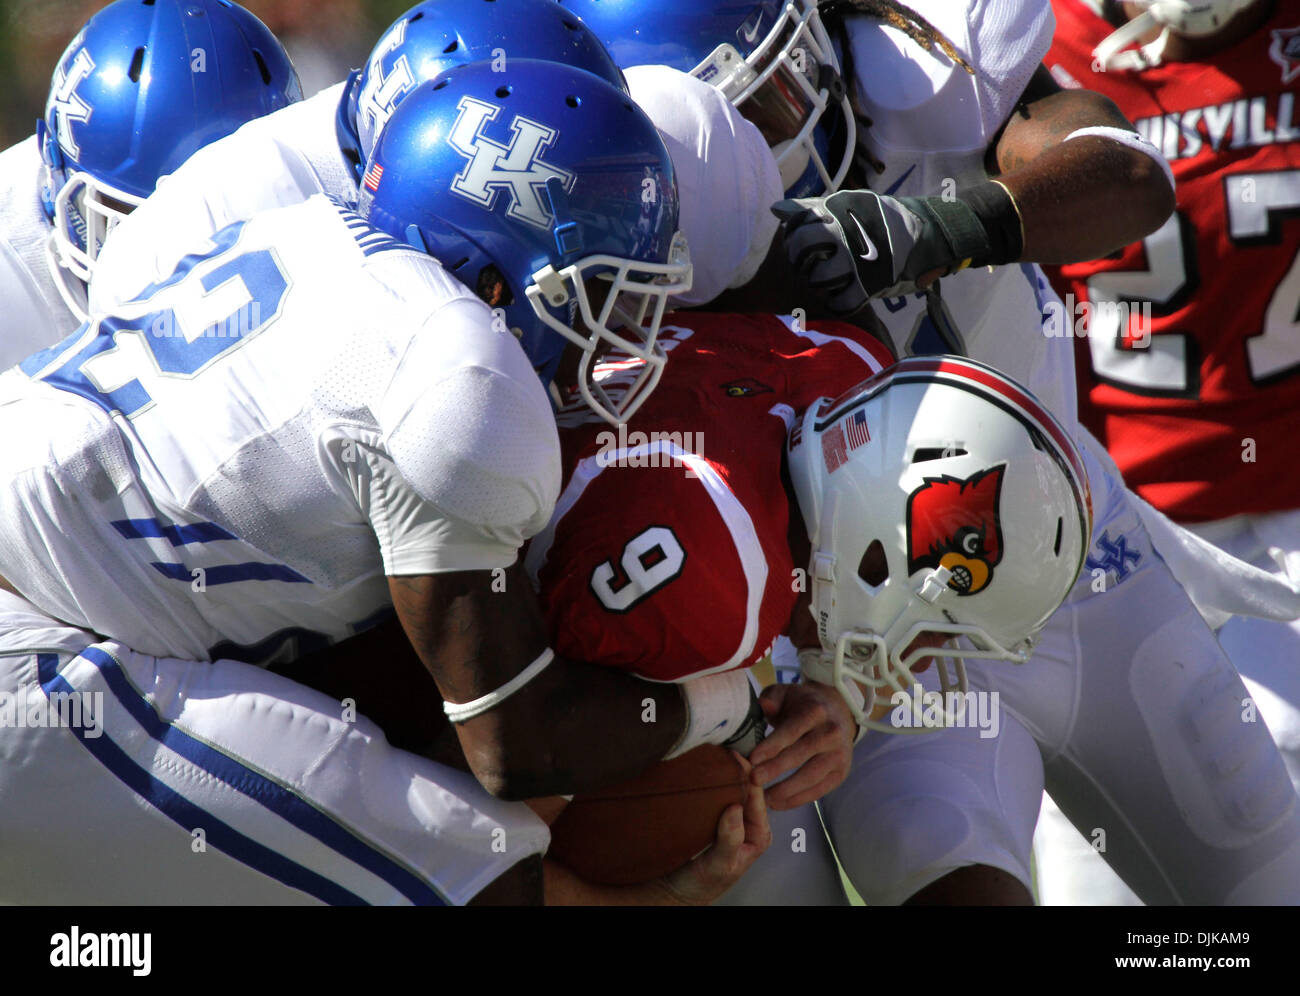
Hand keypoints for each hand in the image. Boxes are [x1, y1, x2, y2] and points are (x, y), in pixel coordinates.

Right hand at [652, 754, 771, 904]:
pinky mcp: (714, 816)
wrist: (676, 890)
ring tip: (715, 754)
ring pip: (732, 789)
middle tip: (725, 749)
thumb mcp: (719, 864)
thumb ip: (730, 840)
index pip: (758, 798)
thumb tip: (735, 809)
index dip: (750, 777)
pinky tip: (703, 769)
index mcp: (758, 835)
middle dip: (739, 769)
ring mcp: (731, 819)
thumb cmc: (702, 884)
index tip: (737, 759)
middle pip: (747, 789)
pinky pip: (717, 794)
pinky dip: (712, 781)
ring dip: (725, 772)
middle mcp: (748, 824)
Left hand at [746, 680, 855, 809]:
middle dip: (774, 769)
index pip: (791, 731)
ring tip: (763, 797)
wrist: (837, 712)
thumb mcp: (786, 694)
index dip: (771, 746)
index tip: (751, 759)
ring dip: (785, 790)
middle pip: (800, 755)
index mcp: (816, 711)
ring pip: (811, 776)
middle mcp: (831, 733)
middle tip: (752, 780)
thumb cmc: (802, 705)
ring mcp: (839, 754)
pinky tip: (778, 803)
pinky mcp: (841, 772)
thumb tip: (763, 706)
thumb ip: (772, 698)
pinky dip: (797, 799)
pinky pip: (819, 790)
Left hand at [773, 187, 1006, 315]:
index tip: (803, 243)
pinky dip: (838, 304)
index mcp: (837, 210)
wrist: (928, 233)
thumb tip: (775, 210)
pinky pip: (840, 303)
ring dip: (819, 284)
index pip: (797, 226)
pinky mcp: (870, 284)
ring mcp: (858, 259)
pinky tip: (843, 295)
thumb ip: (811, 209)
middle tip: (811, 266)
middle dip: (801, 262)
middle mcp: (845, 232)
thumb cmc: (881, 222)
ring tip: (829, 281)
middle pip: (802, 252)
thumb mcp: (848, 206)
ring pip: (818, 279)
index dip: (794, 238)